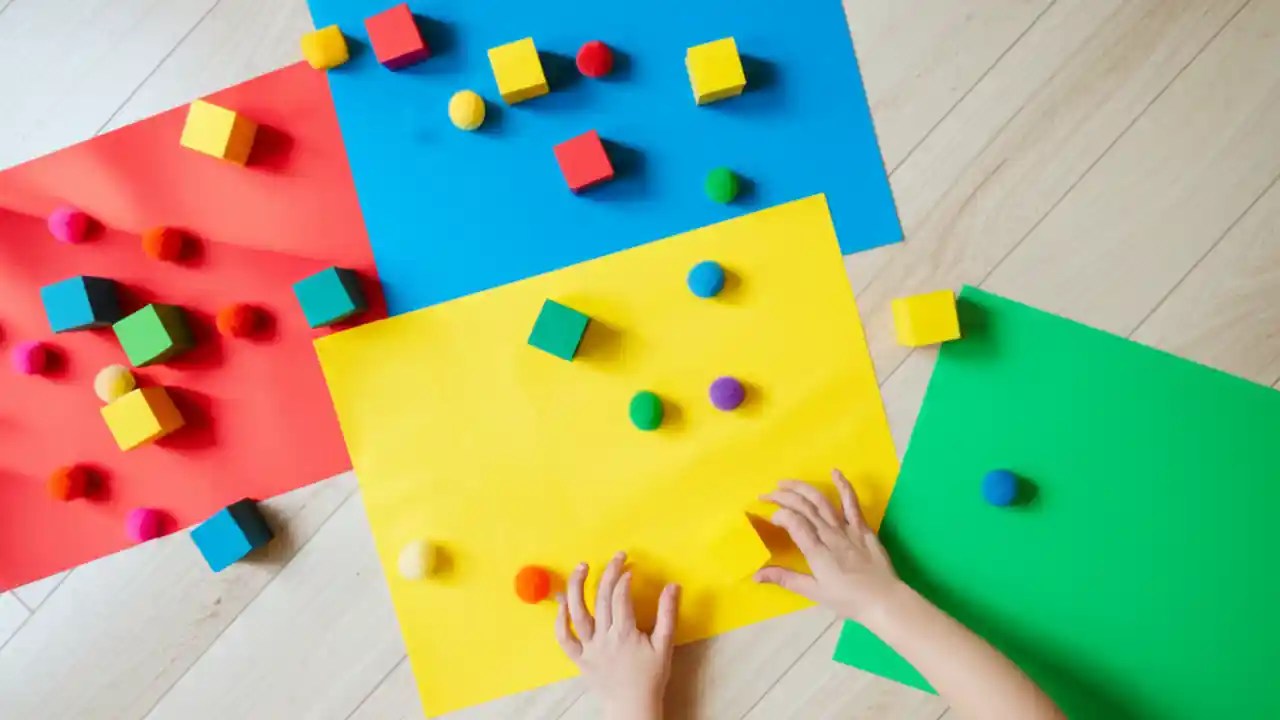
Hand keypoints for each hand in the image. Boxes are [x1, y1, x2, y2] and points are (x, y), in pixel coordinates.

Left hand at [555, 552, 680, 719]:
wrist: (632, 707)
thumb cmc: (651, 677)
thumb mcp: (665, 645)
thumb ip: (668, 614)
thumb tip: (673, 585)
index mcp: (625, 634)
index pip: (621, 597)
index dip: (624, 578)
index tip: (630, 567)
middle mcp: (604, 638)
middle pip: (602, 598)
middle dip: (609, 573)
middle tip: (617, 557)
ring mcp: (588, 648)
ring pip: (577, 613)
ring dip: (577, 587)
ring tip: (582, 566)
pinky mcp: (578, 658)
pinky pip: (564, 637)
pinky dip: (560, 619)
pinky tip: (562, 601)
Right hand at [754, 469, 903, 625]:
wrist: (884, 599)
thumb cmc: (848, 599)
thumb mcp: (814, 592)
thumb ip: (786, 579)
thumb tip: (756, 575)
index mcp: (816, 551)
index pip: (793, 522)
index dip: (778, 514)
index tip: (771, 517)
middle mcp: (830, 534)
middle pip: (803, 507)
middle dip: (782, 497)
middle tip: (766, 494)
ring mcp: (847, 528)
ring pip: (821, 500)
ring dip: (802, 488)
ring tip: (786, 482)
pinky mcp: (862, 526)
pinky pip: (852, 502)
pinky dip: (843, 485)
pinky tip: (835, 472)